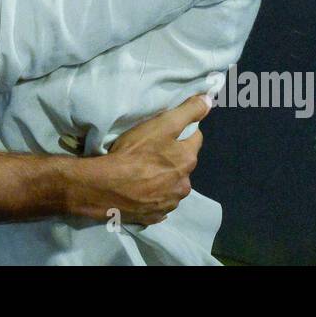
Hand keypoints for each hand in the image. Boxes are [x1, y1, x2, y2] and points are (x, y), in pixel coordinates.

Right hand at [75, 93, 210, 225]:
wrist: (106, 187)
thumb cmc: (134, 153)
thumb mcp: (163, 124)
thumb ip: (188, 111)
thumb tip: (209, 100)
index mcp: (187, 161)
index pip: (194, 139)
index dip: (181, 131)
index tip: (165, 130)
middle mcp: (184, 185)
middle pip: (183, 164)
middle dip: (172, 157)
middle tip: (151, 151)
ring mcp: (169, 204)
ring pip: (171, 185)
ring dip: (163, 179)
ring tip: (143, 172)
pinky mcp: (154, 216)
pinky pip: (158, 203)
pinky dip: (152, 196)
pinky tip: (139, 190)